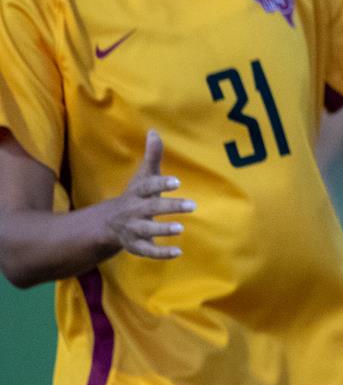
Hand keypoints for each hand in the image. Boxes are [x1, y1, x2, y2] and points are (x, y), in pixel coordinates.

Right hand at [92, 131, 193, 259]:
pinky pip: (146, 251)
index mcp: (137, 193)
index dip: (161, 184)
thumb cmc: (135, 196)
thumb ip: (152, 156)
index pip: (148, 187)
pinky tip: (178, 252)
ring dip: (161, 230)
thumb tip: (154, 131)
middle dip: (168, 207)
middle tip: (192, 206)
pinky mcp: (135, 245)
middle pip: (150, 209)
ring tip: (180, 228)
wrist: (109, 223)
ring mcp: (133, 229)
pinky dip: (160, 254)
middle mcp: (133, 211)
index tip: (177, 181)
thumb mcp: (143, 177)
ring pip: (146, 230)